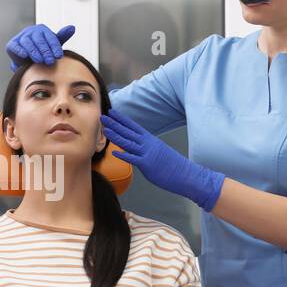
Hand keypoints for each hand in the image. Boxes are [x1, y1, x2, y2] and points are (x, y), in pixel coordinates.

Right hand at [5, 23, 75, 69]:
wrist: (28, 58)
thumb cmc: (43, 49)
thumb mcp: (53, 43)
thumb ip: (62, 36)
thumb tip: (72, 27)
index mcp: (42, 30)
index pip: (50, 37)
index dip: (54, 47)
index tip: (59, 56)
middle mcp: (31, 32)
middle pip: (39, 40)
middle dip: (45, 51)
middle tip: (50, 61)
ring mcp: (21, 37)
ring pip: (27, 43)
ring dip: (34, 52)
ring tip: (40, 61)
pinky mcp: (12, 45)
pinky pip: (15, 46)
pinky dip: (19, 50)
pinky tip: (24, 55)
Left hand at [100, 109, 224, 211]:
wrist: (184, 173)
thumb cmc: (171, 164)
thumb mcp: (157, 151)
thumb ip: (146, 148)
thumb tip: (135, 147)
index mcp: (150, 139)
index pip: (133, 126)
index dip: (122, 119)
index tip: (112, 112)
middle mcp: (147, 143)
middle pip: (128, 131)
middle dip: (114, 123)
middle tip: (103, 116)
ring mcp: (147, 153)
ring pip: (128, 142)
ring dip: (115, 135)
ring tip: (105, 129)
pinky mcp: (147, 164)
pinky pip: (133, 158)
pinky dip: (123, 155)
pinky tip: (114, 152)